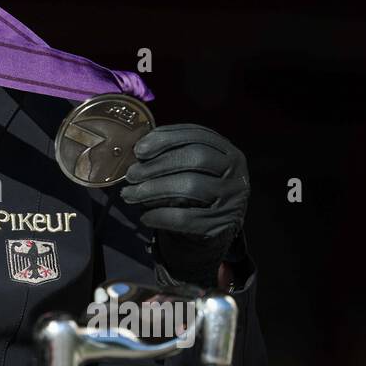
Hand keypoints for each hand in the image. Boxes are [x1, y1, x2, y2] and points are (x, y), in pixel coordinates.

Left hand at [118, 124, 249, 286]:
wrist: (214, 230)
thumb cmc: (194, 191)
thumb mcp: (189, 168)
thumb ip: (170, 154)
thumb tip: (136, 151)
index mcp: (226, 150)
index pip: (198, 135)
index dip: (166, 139)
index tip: (139, 149)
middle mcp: (234, 171)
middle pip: (195, 157)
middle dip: (158, 164)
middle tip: (131, 174)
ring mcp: (231, 197)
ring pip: (191, 185)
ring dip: (153, 189)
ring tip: (130, 195)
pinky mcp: (221, 223)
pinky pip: (186, 218)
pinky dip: (161, 216)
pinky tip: (145, 217)